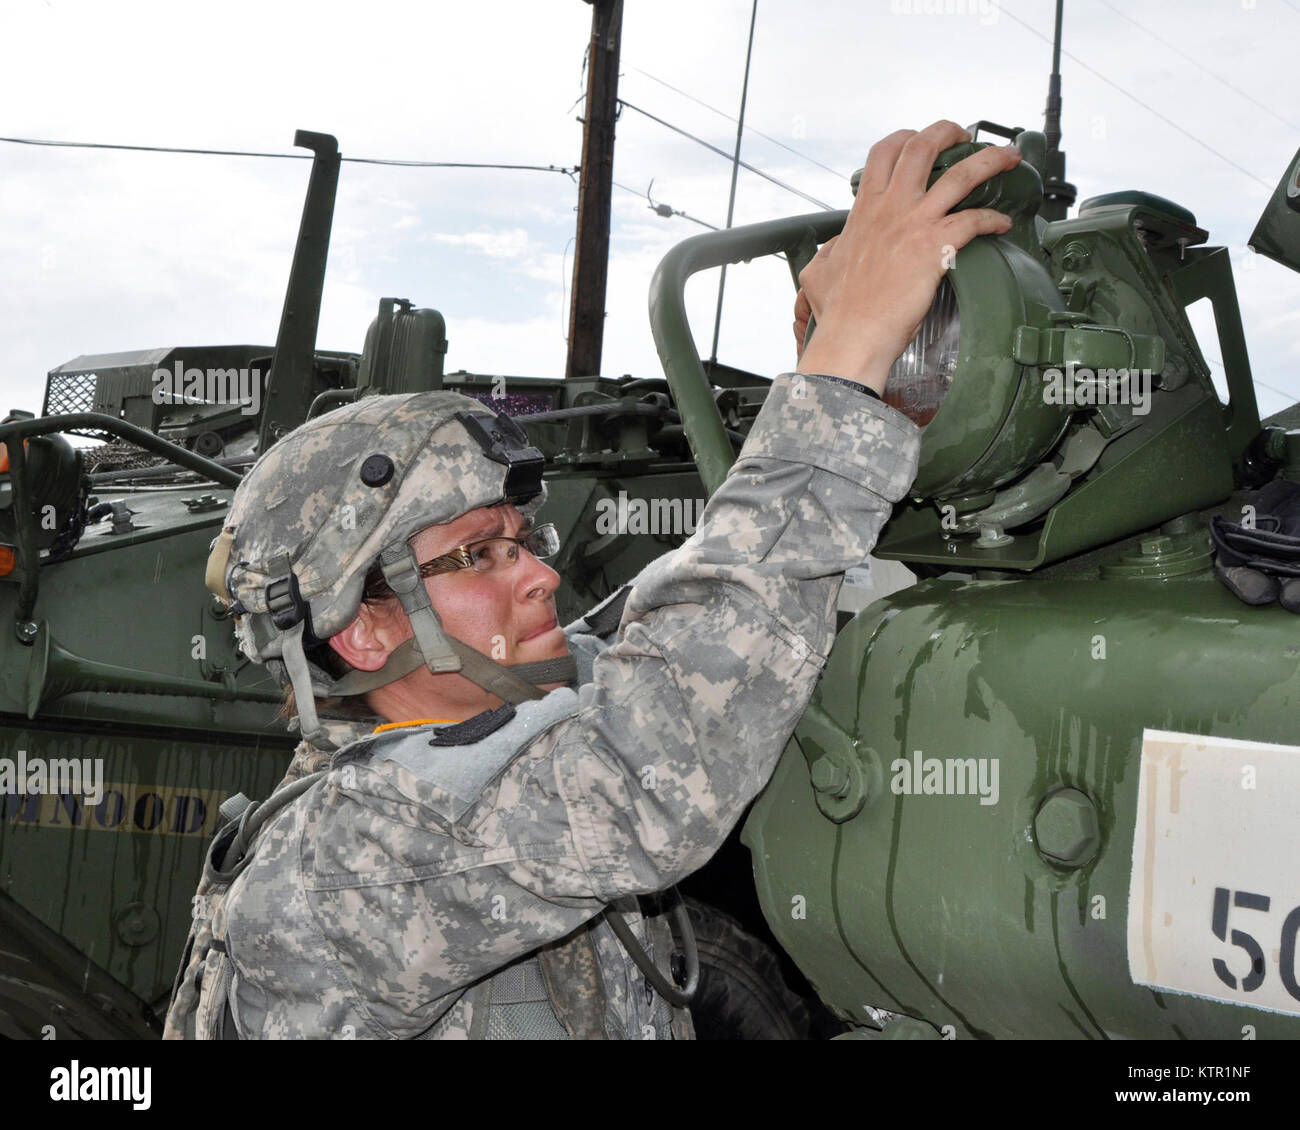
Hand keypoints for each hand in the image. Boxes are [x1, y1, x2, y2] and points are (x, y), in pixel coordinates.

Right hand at [794, 120, 1020, 392]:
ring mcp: (914, 225)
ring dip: (990, 159)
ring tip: (1009, 158)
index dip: (906, 138)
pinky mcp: (935, 248)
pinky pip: (974, 220)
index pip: (884, 152)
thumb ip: (826, 254)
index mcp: (864, 210)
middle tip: (965, 138)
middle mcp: (890, 208)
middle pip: (923, 146)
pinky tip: (1002, 224)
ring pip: (961, 174)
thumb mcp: (817, 274)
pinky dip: (993, 219)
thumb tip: (830, 251)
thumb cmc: (839, 312)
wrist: (854, 335)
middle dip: (949, 132)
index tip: (921, 142)